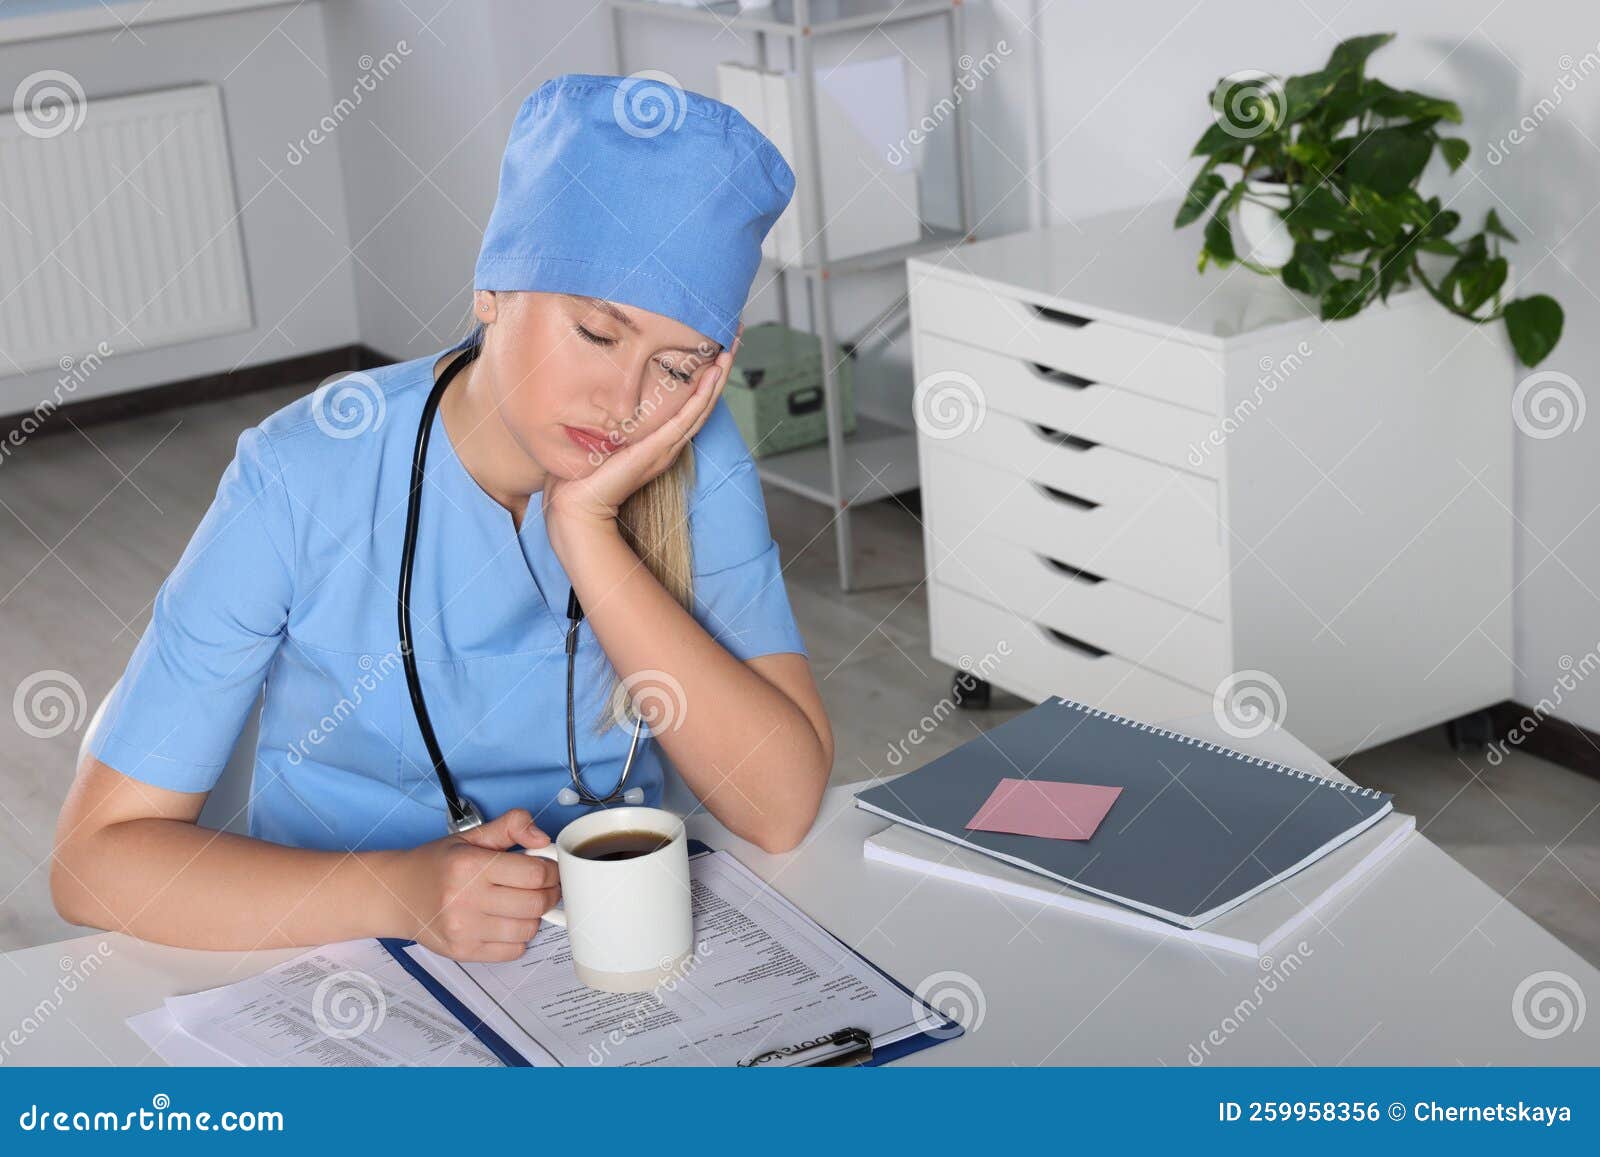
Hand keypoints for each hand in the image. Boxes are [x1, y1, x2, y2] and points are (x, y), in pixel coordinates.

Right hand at [386, 808, 560, 961]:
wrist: (396, 895)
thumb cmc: (434, 865)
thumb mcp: (470, 836)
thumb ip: (510, 827)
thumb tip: (542, 839)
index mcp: (471, 866)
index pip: (534, 874)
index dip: (551, 870)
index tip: (549, 868)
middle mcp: (466, 899)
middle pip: (536, 903)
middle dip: (549, 893)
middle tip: (544, 886)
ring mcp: (464, 930)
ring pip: (528, 929)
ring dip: (534, 916)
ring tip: (522, 903)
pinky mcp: (463, 951)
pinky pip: (513, 951)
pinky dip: (518, 938)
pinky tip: (506, 922)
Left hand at [544, 323, 741, 546]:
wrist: (577, 508)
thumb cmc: (581, 478)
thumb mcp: (597, 440)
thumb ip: (605, 421)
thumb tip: (594, 396)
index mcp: (658, 440)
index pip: (688, 402)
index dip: (703, 376)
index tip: (712, 346)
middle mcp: (668, 443)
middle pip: (703, 400)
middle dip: (719, 367)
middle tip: (734, 335)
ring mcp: (666, 447)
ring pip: (702, 405)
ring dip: (719, 376)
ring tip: (731, 347)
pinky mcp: (658, 450)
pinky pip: (687, 417)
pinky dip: (703, 395)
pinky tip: (714, 374)